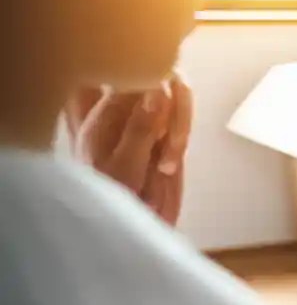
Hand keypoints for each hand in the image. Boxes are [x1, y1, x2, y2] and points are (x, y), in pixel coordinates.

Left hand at [66, 74, 192, 225]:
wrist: (122, 229)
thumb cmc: (111, 200)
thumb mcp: (124, 166)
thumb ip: (140, 128)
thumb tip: (158, 90)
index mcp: (107, 113)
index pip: (136, 76)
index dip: (157, 86)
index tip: (164, 117)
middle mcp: (127, 111)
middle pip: (162, 80)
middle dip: (177, 111)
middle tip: (174, 144)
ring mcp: (148, 123)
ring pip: (178, 98)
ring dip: (181, 129)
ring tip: (167, 165)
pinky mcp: (166, 136)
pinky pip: (182, 121)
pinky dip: (182, 142)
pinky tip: (167, 169)